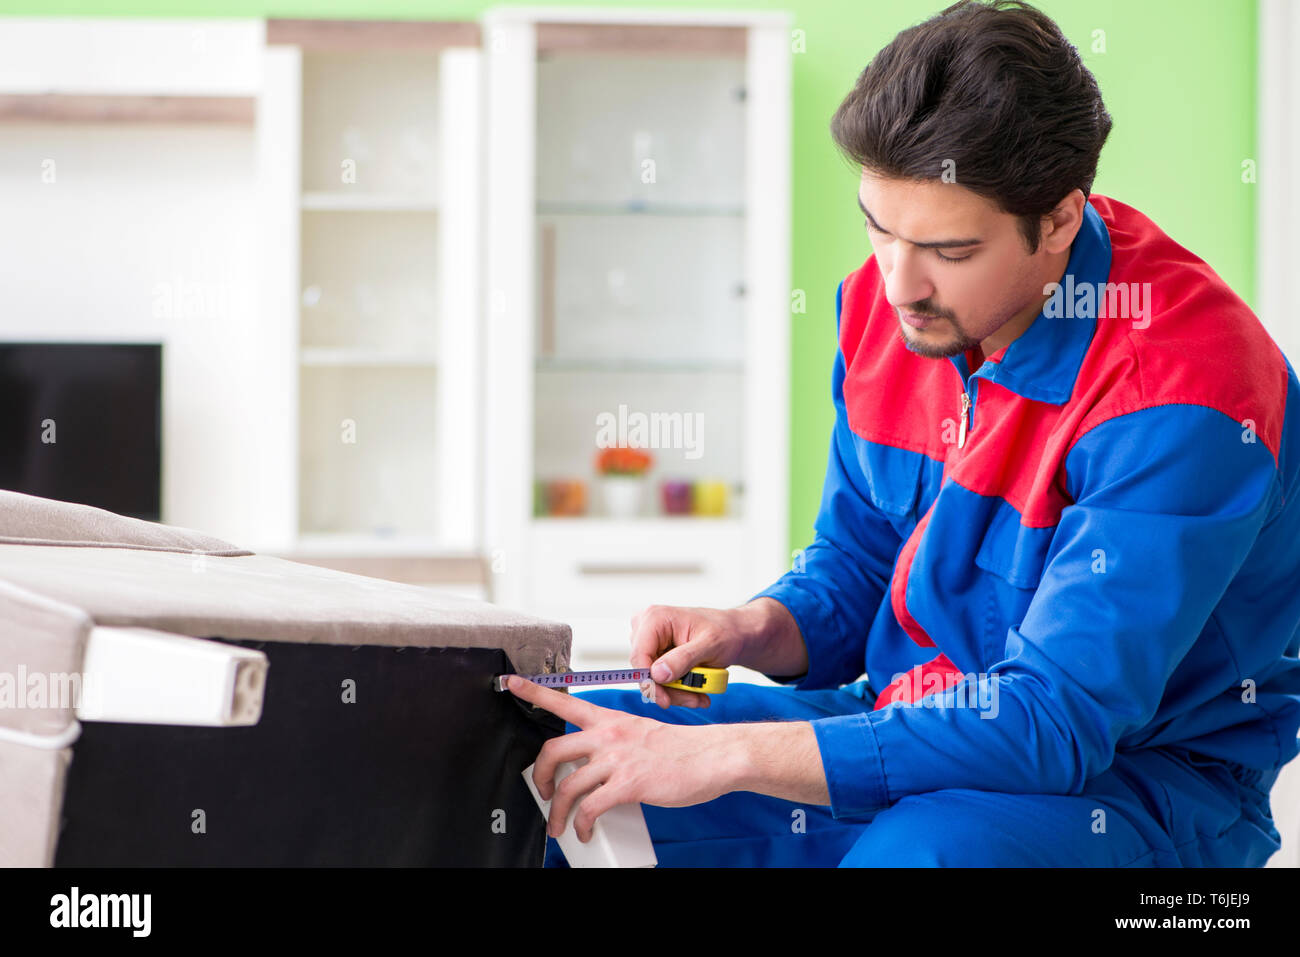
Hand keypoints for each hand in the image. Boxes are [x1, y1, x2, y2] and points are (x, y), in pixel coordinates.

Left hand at [506, 675, 739, 841]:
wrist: (712, 757)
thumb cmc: (682, 750)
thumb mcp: (640, 734)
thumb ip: (614, 744)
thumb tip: (593, 767)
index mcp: (611, 719)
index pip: (565, 700)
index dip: (534, 692)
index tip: (512, 683)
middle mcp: (609, 735)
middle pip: (553, 749)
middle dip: (539, 775)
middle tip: (542, 791)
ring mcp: (617, 759)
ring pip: (567, 786)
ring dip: (556, 812)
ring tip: (560, 826)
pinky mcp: (629, 784)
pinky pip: (590, 807)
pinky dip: (580, 824)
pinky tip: (584, 830)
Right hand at [628, 604, 748, 708]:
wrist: (732, 633)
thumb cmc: (724, 632)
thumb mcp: (710, 645)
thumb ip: (684, 658)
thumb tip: (657, 675)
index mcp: (655, 618)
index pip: (639, 656)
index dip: (649, 682)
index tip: (666, 701)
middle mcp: (646, 627)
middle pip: (645, 670)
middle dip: (669, 690)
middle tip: (695, 699)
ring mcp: (649, 641)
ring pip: (652, 678)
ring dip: (675, 692)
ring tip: (699, 696)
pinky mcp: (654, 653)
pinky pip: (659, 679)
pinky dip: (677, 689)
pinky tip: (695, 691)